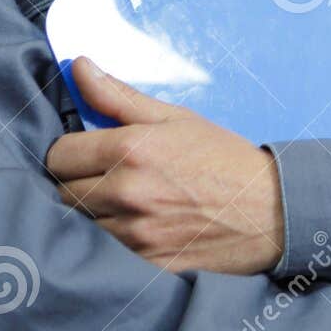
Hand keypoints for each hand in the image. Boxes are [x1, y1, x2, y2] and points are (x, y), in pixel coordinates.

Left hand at [46, 56, 284, 274]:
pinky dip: (112, 244)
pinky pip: (104, 256)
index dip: (70, 153)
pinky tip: (136, 230)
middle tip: (104, 180)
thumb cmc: (223, 159)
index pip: (59, 155)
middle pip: (62, 193)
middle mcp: (128, 192)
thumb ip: (118, 95)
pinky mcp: (146, 265)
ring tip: (122, 206)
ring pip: (79, 227)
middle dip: (77, 184)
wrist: (271, 210)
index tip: (85, 155)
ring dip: (93, 217)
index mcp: (132, 149)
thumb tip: (77, 66)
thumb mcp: (176, 118)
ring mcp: (136, 234)